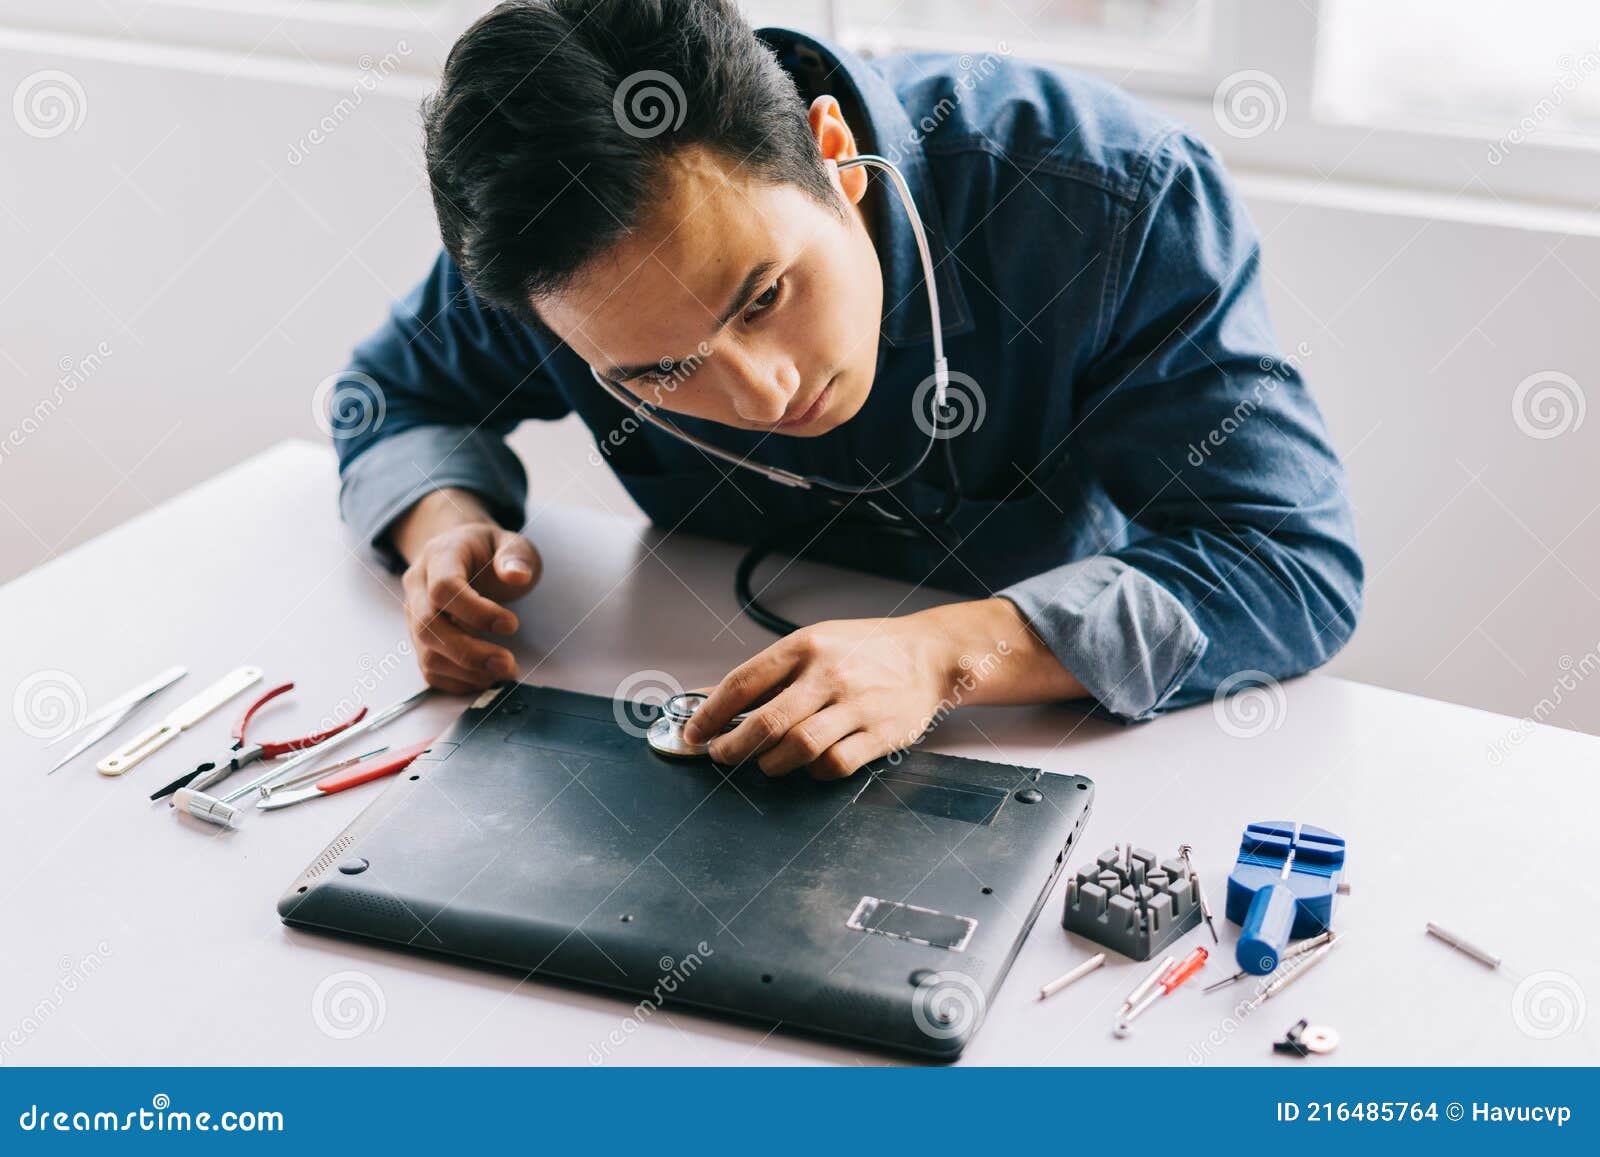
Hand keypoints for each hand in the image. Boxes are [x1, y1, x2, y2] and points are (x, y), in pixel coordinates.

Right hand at [396, 495, 539, 692]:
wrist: (460, 551)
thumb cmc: (487, 550)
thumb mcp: (509, 542)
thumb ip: (515, 555)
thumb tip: (518, 576)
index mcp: (439, 556)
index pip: (443, 588)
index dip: (476, 612)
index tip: (512, 625)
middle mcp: (418, 587)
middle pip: (428, 627)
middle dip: (469, 652)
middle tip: (508, 664)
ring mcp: (415, 615)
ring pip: (427, 654)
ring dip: (467, 671)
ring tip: (504, 671)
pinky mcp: (421, 639)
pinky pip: (430, 670)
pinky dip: (459, 681)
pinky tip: (487, 677)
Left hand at [683, 615, 959, 779]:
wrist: (929, 654)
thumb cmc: (864, 650)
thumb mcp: (814, 643)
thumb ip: (769, 672)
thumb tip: (712, 699)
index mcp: (804, 646)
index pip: (743, 683)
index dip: (710, 713)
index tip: (694, 733)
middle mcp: (828, 674)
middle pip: (766, 723)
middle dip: (733, 747)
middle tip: (722, 755)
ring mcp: (856, 705)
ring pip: (797, 748)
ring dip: (771, 764)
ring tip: (765, 762)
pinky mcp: (880, 734)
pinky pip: (834, 765)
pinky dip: (814, 771)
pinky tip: (811, 764)